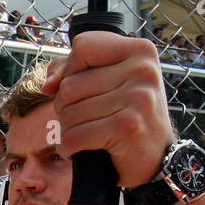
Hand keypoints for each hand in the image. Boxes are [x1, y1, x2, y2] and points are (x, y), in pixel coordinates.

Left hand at [42, 32, 177, 187]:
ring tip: (87, 134)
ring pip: (69, 112)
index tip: (79, 89)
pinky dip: (68, 147)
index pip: (83, 46)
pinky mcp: (127, 127)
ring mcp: (137, 98)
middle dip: (65, 107)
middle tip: (86, 119)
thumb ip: (73, 70)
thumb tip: (48, 85)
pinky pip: (74, 136)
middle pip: (69, 85)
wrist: (157, 158)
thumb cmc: (128, 116)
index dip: (70, 69)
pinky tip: (79, 149)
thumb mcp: (109, 83)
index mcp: (140, 50)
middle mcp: (142, 70)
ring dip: (67, 130)